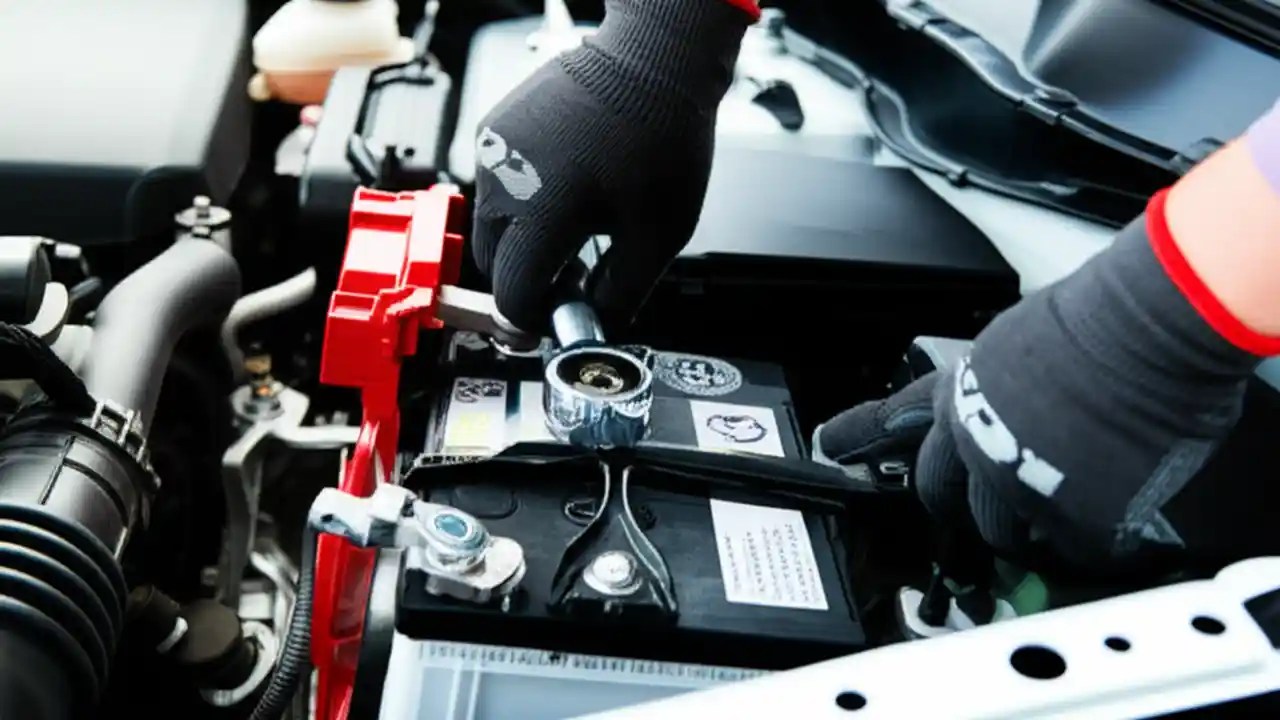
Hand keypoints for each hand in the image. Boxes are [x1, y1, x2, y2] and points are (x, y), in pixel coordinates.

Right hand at [471, 0, 751, 330]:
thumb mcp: (658, 235)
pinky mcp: (493, 128)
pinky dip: (518, 198)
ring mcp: (492, 152)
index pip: (512, 296)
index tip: (555, 318)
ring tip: (573, 224)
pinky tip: (563, 184)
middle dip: (527, 278)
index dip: (535, 318)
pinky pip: (493, 183)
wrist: (651, 60)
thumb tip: (598, 324)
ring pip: (489, 224)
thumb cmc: (661, 135)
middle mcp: (504, 184)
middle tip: (573, 274)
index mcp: (541, 216)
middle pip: (493, 264)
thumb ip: (622, 293)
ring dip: (520, 238)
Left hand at [815, 195, 1261, 572]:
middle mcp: (974, 443)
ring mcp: (1016, 486)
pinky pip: (1070, 549)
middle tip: (976, 505)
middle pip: (939, 495)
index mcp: (958, 391)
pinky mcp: (1069, 518)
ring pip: (1001, 534)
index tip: (832, 444)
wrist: (1147, 330)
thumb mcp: (1022, 342)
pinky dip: (1087, 539)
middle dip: (955, 504)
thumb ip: (1003, 386)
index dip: (857, 434)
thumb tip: (1017, 406)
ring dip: (1024, 528)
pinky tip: (1106, 514)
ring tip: (1059, 504)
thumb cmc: (1101, 318)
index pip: (889, 418)